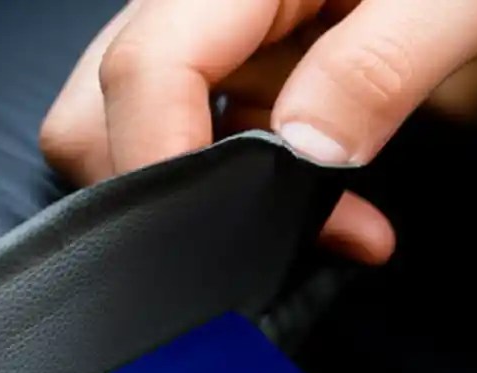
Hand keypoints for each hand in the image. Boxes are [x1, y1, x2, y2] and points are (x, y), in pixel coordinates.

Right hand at [40, 0, 476, 264]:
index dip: (160, 162)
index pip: (144, 69)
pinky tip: (307, 199)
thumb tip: (304, 150)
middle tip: (265, 236)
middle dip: (162, 194)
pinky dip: (227, 183)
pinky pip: (180, 133)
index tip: (213, 234)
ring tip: (313, 218)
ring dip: (199, 195)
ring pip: (119, 133)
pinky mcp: (211, 61)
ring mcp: (190, 33)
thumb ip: (379, 66)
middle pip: (97, 113)